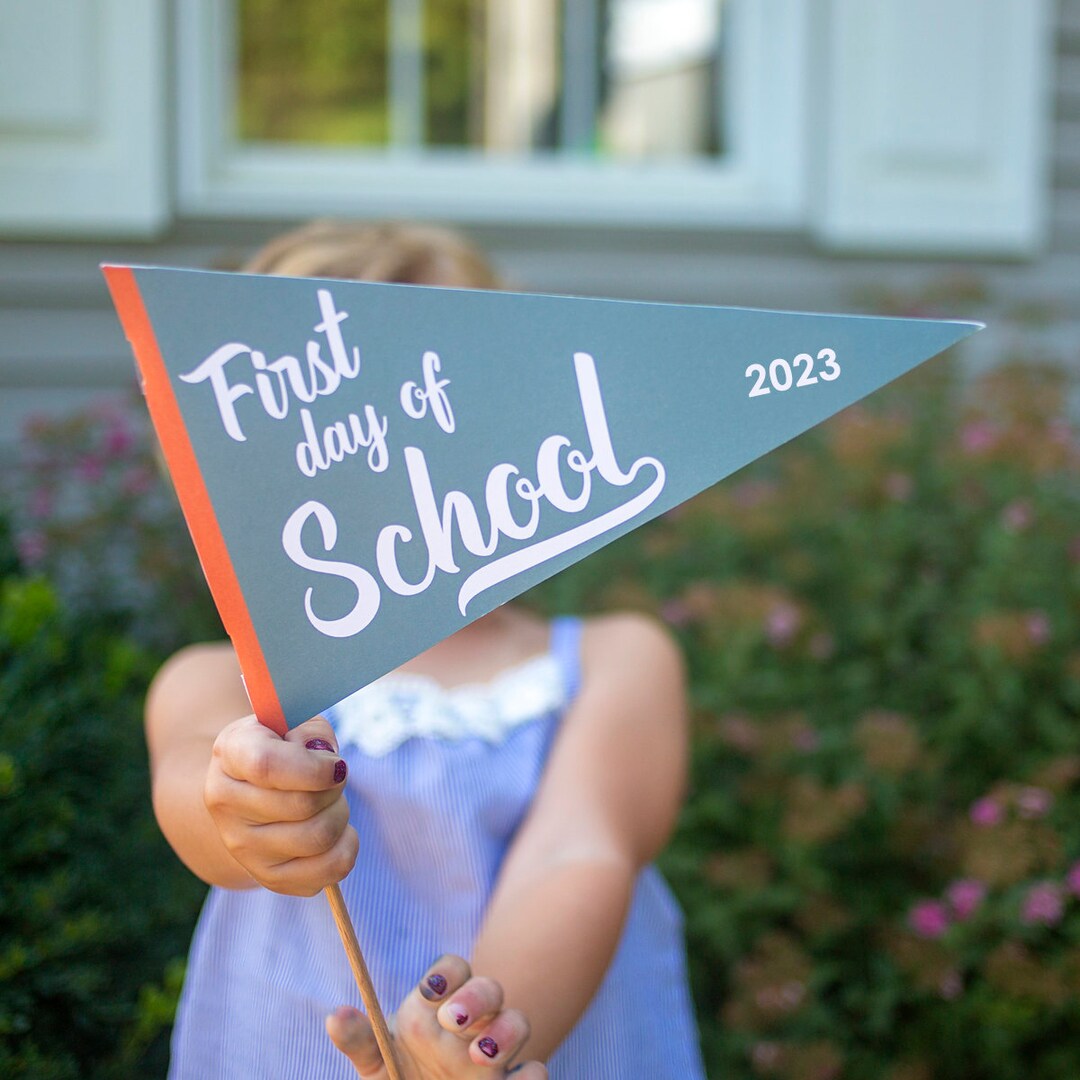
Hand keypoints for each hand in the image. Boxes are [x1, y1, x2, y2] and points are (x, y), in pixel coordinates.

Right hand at [202, 714, 357, 895]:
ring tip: (330, 803)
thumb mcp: (295, 722)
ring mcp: (242, 846)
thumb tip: (330, 766)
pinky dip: (346, 848)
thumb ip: (314, 734)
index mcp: (230, 753)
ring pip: (317, 838)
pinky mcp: (268, 876)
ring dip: (340, 815)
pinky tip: (337, 830)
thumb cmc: (283, 746)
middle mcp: (226, 803)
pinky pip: (327, 871)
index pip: (267, 766)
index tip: (336, 764)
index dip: (314, 768)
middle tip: (334, 779)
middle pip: (302, 806)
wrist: (249, 787)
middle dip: (335, 788)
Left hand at [326, 956, 546, 1078]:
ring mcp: (496, 1052)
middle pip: (488, 988)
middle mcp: (473, 1023)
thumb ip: (361, 1039)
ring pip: (518, 1021)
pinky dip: (529, 1076)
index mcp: (440, 1005)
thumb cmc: (400, 1077)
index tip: (429, 990)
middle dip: (476, 997)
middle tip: (453, 1019)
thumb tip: (336, 1014)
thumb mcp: (377, 1061)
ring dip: (505, 1032)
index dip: (446, 972)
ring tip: (481, 1055)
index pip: (453, 968)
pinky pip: (536, 1071)